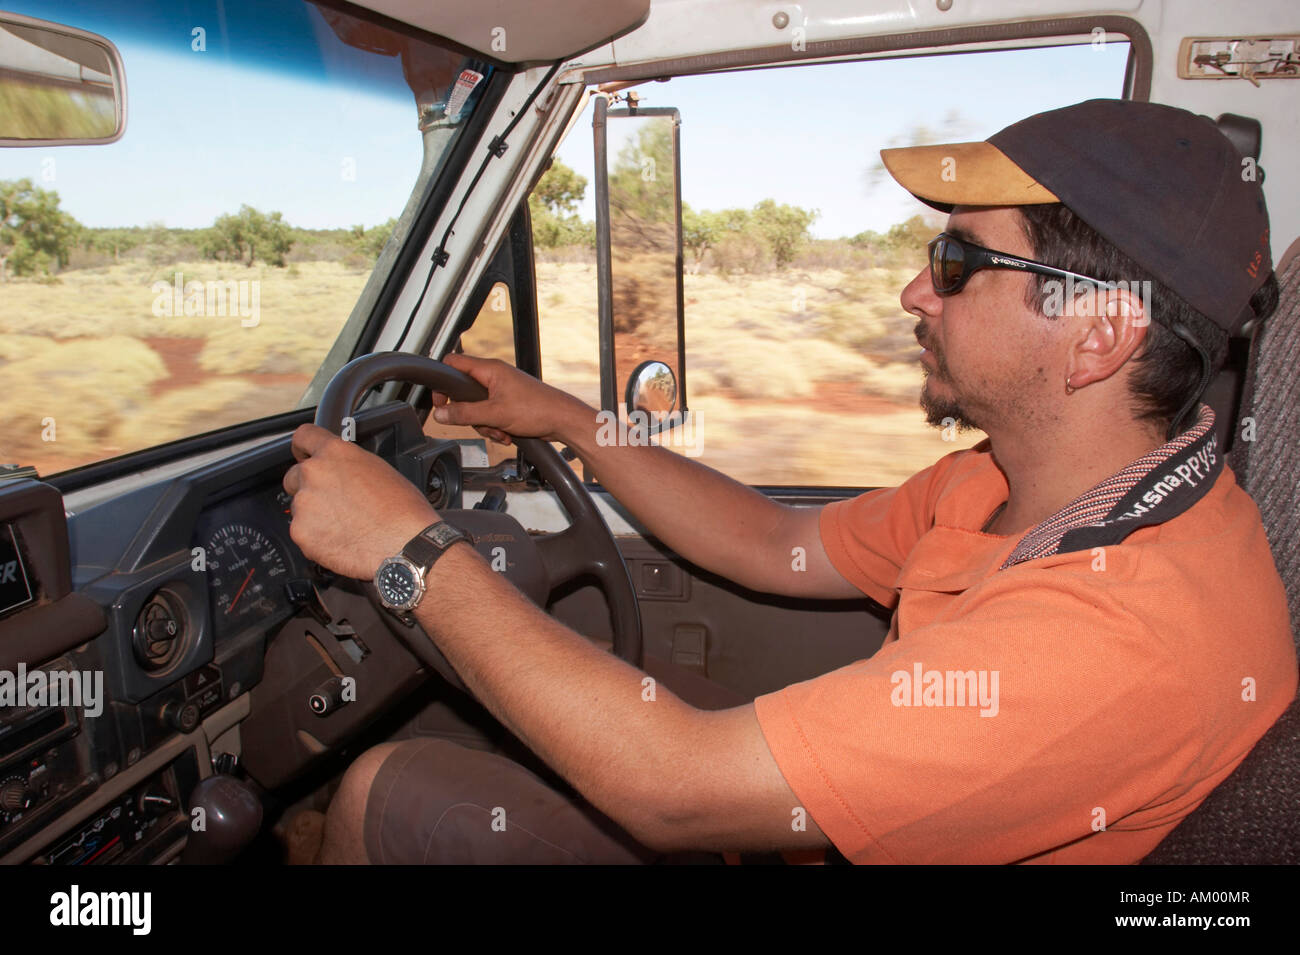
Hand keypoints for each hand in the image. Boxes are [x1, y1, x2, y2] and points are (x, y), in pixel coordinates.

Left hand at [282, 424, 437, 579]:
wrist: (404, 545)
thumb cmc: (401, 511)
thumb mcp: (381, 471)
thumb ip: (351, 465)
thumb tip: (344, 472)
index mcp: (336, 453)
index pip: (304, 435)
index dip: (303, 448)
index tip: (303, 455)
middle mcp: (314, 473)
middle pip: (294, 476)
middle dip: (308, 487)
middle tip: (333, 502)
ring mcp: (304, 504)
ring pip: (299, 507)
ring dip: (314, 515)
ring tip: (344, 526)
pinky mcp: (300, 532)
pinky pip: (302, 532)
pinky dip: (316, 537)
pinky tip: (341, 540)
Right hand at [430, 353, 588, 445]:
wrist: (562, 421)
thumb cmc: (537, 409)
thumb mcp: (494, 414)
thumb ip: (464, 414)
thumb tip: (440, 414)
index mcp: (490, 370)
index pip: (454, 363)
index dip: (443, 382)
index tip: (441, 402)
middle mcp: (494, 376)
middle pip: (464, 393)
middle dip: (469, 414)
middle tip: (479, 422)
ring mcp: (501, 390)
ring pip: (477, 408)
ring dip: (485, 424)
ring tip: (500, 430)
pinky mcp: (508, 404)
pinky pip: (490, 416)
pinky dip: (495, 427)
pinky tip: (507, 434)